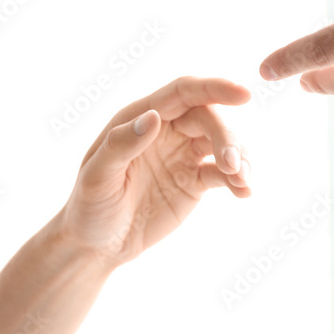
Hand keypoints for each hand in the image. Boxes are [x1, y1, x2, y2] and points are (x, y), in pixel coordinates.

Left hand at [58, 77, 251, 268]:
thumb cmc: (89, 206)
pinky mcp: (194, 181)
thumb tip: (154, 117)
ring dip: (240, 157)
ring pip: (222, 143)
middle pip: (208, 118)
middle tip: (233, 165)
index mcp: (140, 118)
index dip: (214, 88)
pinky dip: (238, 180)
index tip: (244, 94)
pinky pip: (223, 173)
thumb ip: (121, 145)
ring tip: (242, 181)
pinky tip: (244, 193)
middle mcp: (166, 130)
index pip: (183, 93)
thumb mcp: (97, 176)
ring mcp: (182, 155)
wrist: (98, 245)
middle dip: (226, 137)